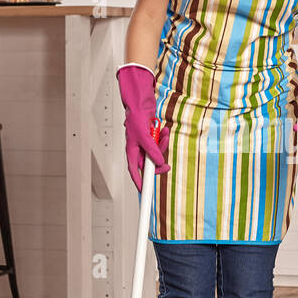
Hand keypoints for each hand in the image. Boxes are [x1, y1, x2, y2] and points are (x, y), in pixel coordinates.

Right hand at [117, 64, 169, 191]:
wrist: (142, 104)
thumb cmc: (136, 119)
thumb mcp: (144, 137)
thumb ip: (151, 150)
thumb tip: (159, 162)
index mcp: (131, 152)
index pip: (134, 171)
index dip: (138, 182)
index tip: (144, 192)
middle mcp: (138, 150)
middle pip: (150, 164)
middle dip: (158, 162)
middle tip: (166, 166)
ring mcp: (147, 144)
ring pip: (158, 153)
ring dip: (163, 145)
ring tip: (163, 135)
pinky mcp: (154, 138)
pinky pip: (162, 144)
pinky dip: (164, 138)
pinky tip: (163, 130)